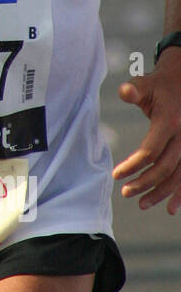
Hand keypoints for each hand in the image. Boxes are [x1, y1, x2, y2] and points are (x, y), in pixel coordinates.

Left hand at [115, 53, 180, 212]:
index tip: (116, 175)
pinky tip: (170, 209)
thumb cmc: (159, 85)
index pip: (150, 151)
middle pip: (165, 168)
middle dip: (145, 183)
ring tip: (142, 204)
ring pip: (178, 176)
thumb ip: (134, 89)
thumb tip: (125, 91)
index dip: (133, 165)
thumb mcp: (145, 83)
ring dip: (161, 193)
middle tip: (126, 192)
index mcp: (169, 122)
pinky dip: (180, 194)